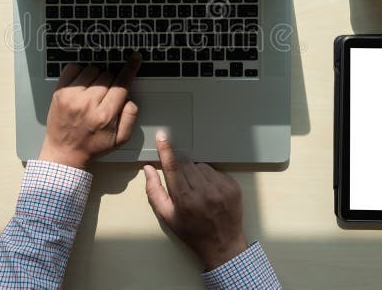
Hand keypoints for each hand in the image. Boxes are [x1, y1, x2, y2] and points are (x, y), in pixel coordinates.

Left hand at [39, 54, 140, 168]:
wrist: (64, 154)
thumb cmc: (92, 146)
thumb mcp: (120, 140)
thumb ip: (130, 118)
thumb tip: (130, 98)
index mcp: (104, 116)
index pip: (121, 84)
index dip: (130, 69)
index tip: (135, 58)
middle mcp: (87, 104)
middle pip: (107, 75)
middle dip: (111, 81)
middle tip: (106, 93)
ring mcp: (71, 96)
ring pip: (92, 70)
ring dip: (96, 76)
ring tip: (93, 90)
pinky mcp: (59, 92)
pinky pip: (72, 69)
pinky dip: (80, 71)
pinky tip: (82, 83)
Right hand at [143, 133, 247, 269]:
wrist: (223, 245)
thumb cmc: (192, 232)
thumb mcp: (167, 217)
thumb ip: (155, 191)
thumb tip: (148, 168)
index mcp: (185, 200)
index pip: (173, 167)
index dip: (166, 150)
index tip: (162, 136)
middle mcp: (204, 191)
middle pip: (186, 164)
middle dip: (181, 167)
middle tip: (183, 183)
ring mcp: (221, 188)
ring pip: (201, 166)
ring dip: (196, 172)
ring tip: (198, 190)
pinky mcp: (232, 186)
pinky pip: (215, 170)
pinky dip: (210, 176)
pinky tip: (210, 191)